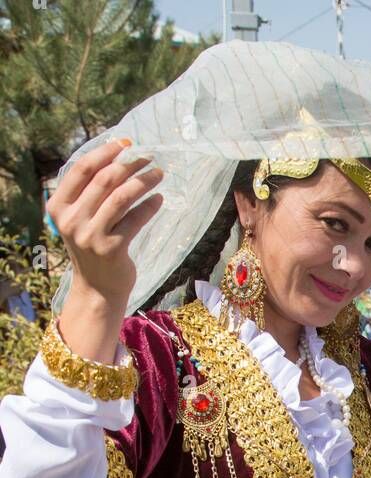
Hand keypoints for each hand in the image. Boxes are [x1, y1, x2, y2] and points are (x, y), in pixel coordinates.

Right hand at [48, 138, 164, 309]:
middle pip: (104, 179)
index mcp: (58, 206)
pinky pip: (135, 219)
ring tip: (158, 174)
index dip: (105, 152)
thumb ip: (89, 192)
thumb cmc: (92, 247)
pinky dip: (149, 206)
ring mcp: (91, 235)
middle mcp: (71, 220)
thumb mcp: (80, 218)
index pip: (81, 169)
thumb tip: (117, 155)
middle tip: (148, 158)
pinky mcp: (112, 249)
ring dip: (143, 181)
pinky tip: (159, 199)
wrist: (97, 288)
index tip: (125, 142)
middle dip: (129, 164)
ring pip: (121, 196)